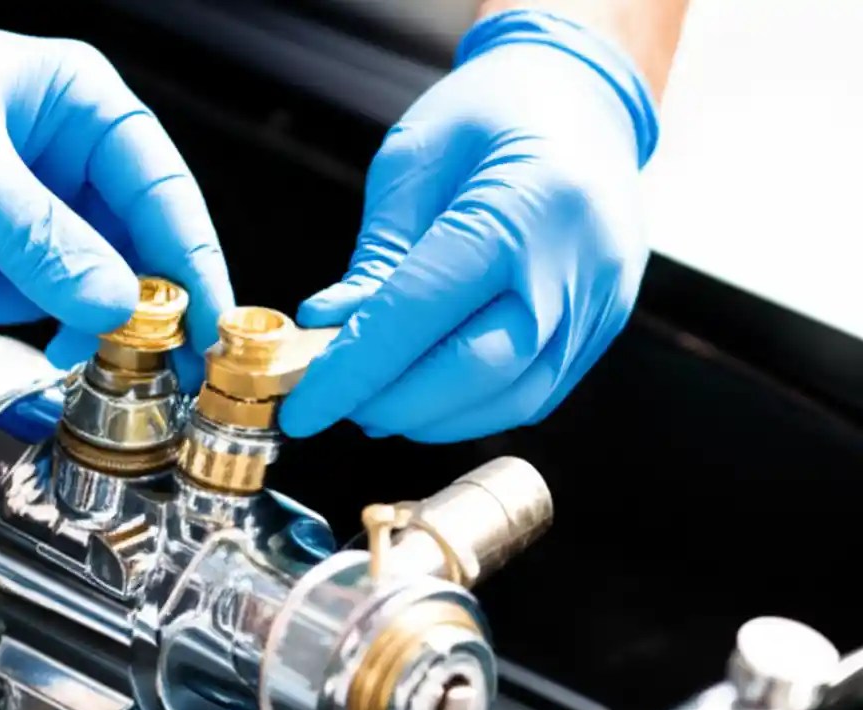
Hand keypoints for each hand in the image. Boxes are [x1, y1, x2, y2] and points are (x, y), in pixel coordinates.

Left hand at [0, 0, 231, 352]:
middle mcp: (65, 149)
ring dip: (38, 310)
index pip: (165, 193)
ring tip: (20, 336)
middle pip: (128, 243)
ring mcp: (27, 190)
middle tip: (132, 370)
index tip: (210, 335)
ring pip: (71, 273)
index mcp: (82, 106)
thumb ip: (38, 241)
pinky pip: (11, 279)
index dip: (193, 268)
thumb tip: (114, 304)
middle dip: (123, 308)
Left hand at [280, 11, 658, 442]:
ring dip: (431, 416)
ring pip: (512, 399)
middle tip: (335, 402)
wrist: (583, 96)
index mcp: (525, 206)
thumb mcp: (413, 163)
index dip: (354, 371)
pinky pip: (537, 392)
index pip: (422, 313)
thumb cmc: (488, 114)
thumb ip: (376, 258)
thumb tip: (329, 331)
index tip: (302, 410)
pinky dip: (474, 409)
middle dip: (392, 402)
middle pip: (476, 371)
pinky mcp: (605, 325)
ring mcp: (601, 300)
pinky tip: (427, 397)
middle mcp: (577, 264)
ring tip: (374, 402)